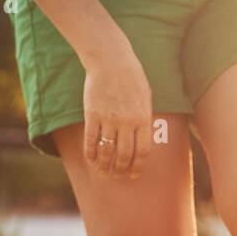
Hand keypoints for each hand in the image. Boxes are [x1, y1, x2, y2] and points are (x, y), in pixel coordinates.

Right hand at [82, 39, 153, 178]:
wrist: (111, 59)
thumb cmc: (132, 77)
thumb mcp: (146, 97)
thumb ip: (145, 118)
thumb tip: (144, 139)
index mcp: (143, 118)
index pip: (142, 150)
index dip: (138, 166)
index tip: (134, 174)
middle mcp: (127, 121)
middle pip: (124, 155)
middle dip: (121, 170)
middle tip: (118, 176)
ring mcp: (108, 118)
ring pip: (107, 151)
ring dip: (105, 166)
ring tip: (103, 173)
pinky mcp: (92, 114)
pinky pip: (91, 140)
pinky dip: (90, 153)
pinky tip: (91, 160)